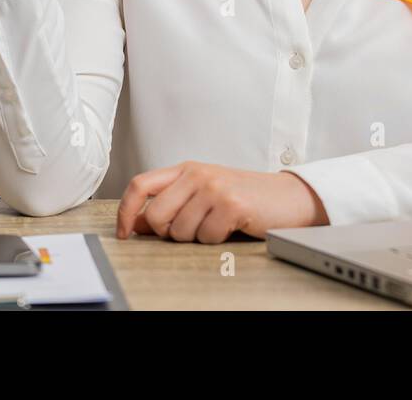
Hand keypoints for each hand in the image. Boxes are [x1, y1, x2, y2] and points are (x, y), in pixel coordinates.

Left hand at [115, 162, 328, 242]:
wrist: (287, 197)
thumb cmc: (245, 197)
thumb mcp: (203, 194)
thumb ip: (171, 204)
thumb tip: (136, 224)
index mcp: (186, 170)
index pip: (140, 185)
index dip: (125, 211)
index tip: (125, 233)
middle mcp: (197, 174)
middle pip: (155, 216)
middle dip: (168, 233)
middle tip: (192, 229)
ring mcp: (214, 188)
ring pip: (180, 232)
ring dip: (197, 237)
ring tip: (217, 224)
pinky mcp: (231, 204)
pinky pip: (206, 237)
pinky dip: (217, 240)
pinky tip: (232, 226)